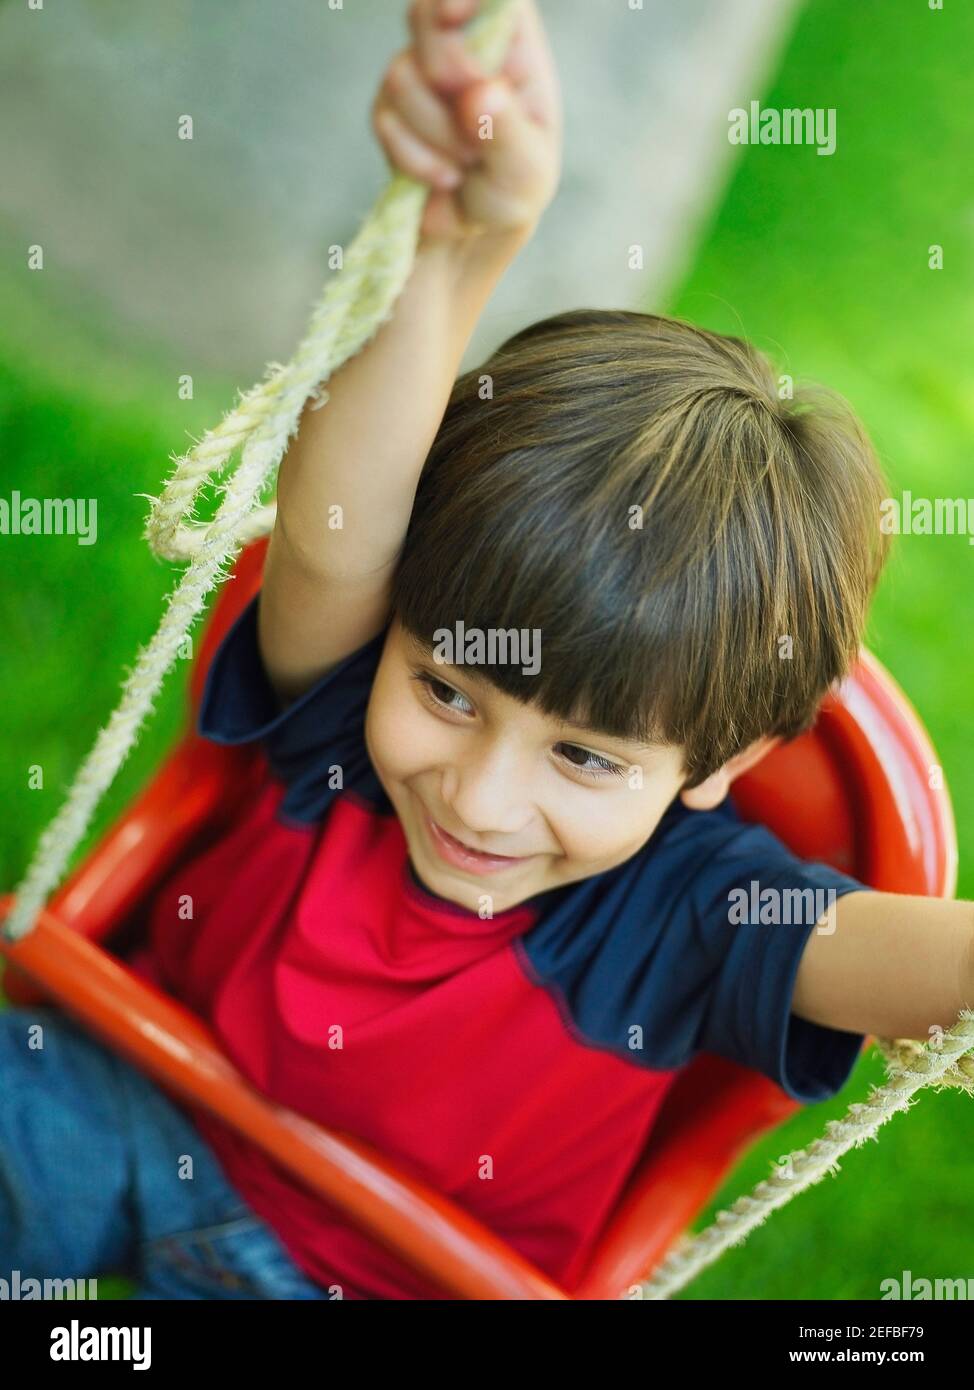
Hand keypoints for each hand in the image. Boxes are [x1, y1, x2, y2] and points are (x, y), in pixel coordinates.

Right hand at [371, 0, 562, 244]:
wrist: (470, 234)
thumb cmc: (510, 193)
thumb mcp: (525, 174)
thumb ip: (508, 134)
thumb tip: (480, 94)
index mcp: (511, 47)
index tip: (453, 18)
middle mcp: (464, 49)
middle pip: (426, 15)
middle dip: (443, 72)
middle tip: (472, 122)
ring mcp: (421, 75)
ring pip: (400, 75)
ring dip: (435, 134)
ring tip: (465, 166)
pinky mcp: (390, 110)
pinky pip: (386, 121)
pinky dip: (415, 159)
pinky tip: (442, 177)